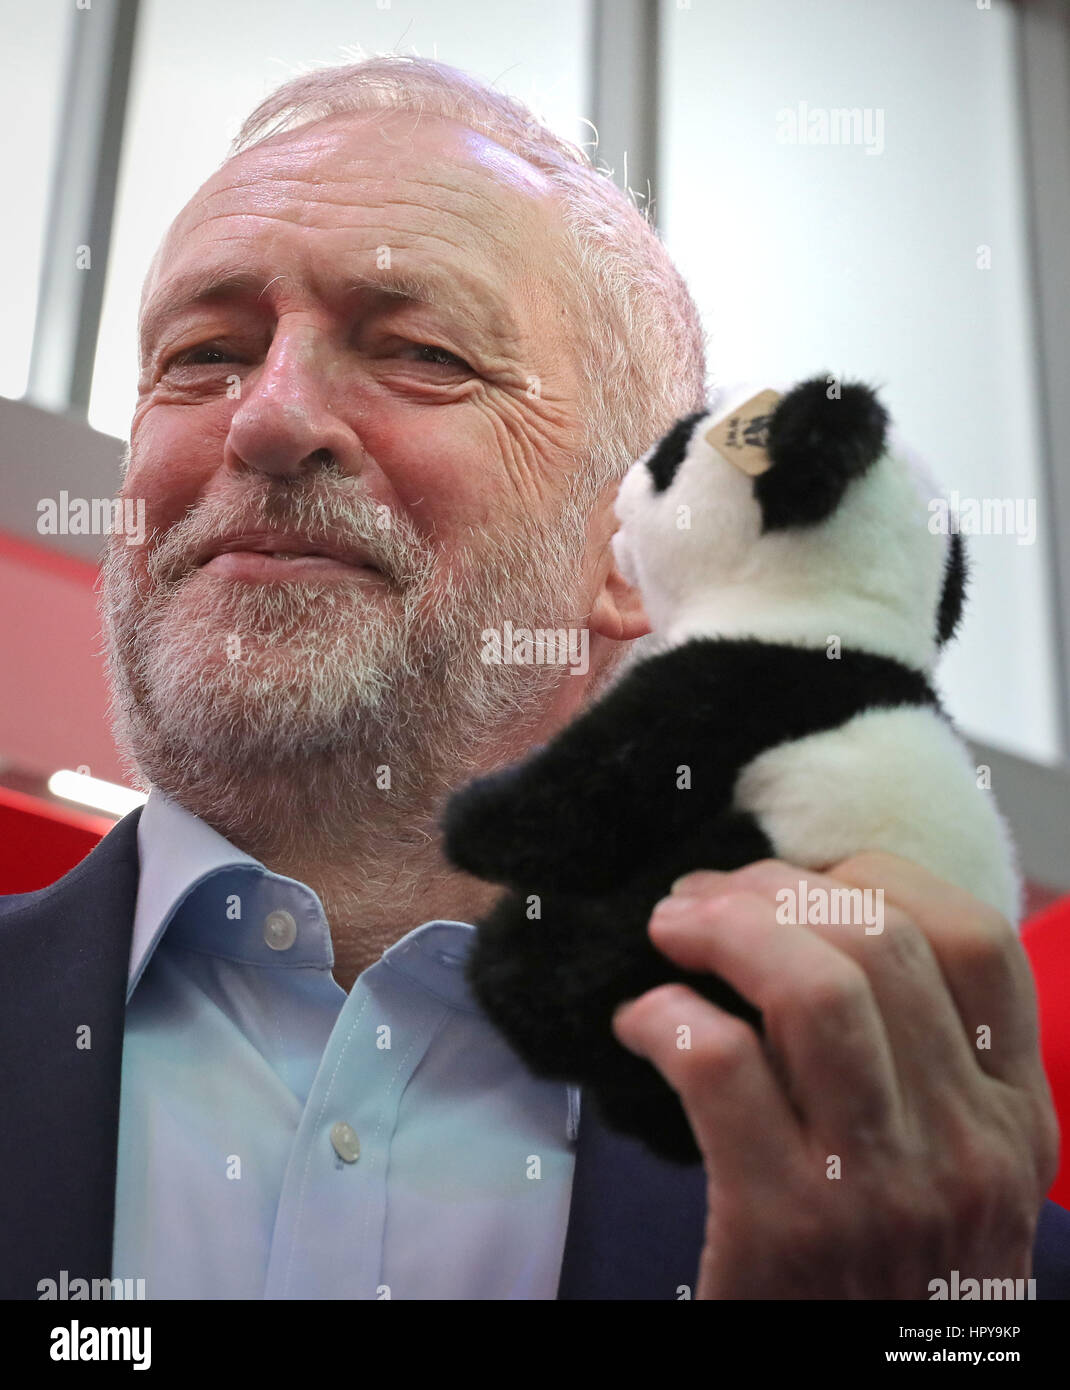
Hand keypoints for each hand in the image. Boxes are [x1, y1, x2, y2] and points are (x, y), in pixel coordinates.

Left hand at [611, 853, 1059, 1298]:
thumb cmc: (893, 1284)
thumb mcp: (954, 1178)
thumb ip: (926, 1071)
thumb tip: (821, 928)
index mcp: (1015, 1122)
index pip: (977, 940)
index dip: (876, 878)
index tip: (803, 881)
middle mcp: (966, 1147)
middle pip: (881, 943)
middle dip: (774, 891)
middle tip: (705, 897)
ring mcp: (880, 1189)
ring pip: (813, 989)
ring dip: (725, 930)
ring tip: (671, 929)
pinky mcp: (783, 1227)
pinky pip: (720, 1065)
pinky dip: (665, 1017)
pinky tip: (640, 1024)